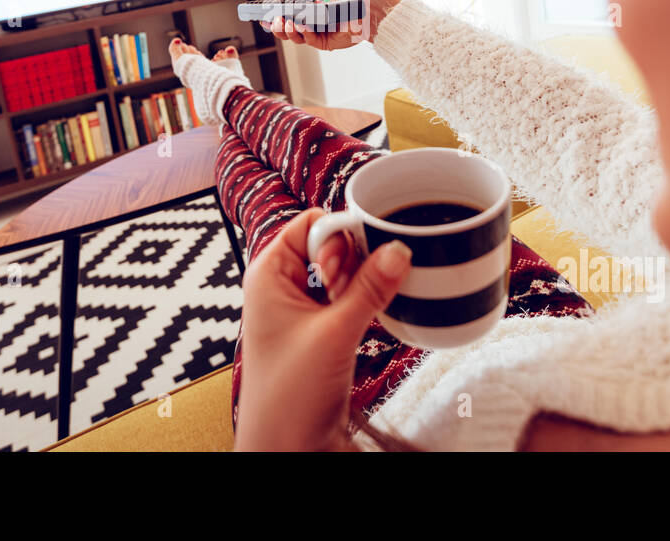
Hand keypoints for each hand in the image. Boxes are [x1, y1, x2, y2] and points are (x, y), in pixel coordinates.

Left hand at [233, 207, 411, 451]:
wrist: (286, 448)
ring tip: (365, 308)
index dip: (343, 232)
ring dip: (363, 283)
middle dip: (357, 260)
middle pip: (330, 244)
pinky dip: (364, 301)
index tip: (366, 257)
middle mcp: (282, 284)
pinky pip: (347, 298)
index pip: (312, 222)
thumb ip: (369, 288)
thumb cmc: (289, 393)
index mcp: (270, 271)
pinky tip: (376, 314)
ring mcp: (300, 308)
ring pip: (342, 273)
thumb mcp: (334, 333)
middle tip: (364, 289)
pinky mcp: (318, 330)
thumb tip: (399, 250)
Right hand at [271, 0, 403, 50]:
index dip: (273, 17)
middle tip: (275, 20)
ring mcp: (317, 32)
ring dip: (286, 31)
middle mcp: (310, 20)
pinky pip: (308, 41)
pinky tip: (302, 26)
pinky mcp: (325, 42)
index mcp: (306, 7)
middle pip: (285, 29)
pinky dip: (302, 33)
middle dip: (276, 26)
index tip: (263, 17)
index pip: (284, 14)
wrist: (361, 2)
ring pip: (294, 37)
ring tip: (286, 23)